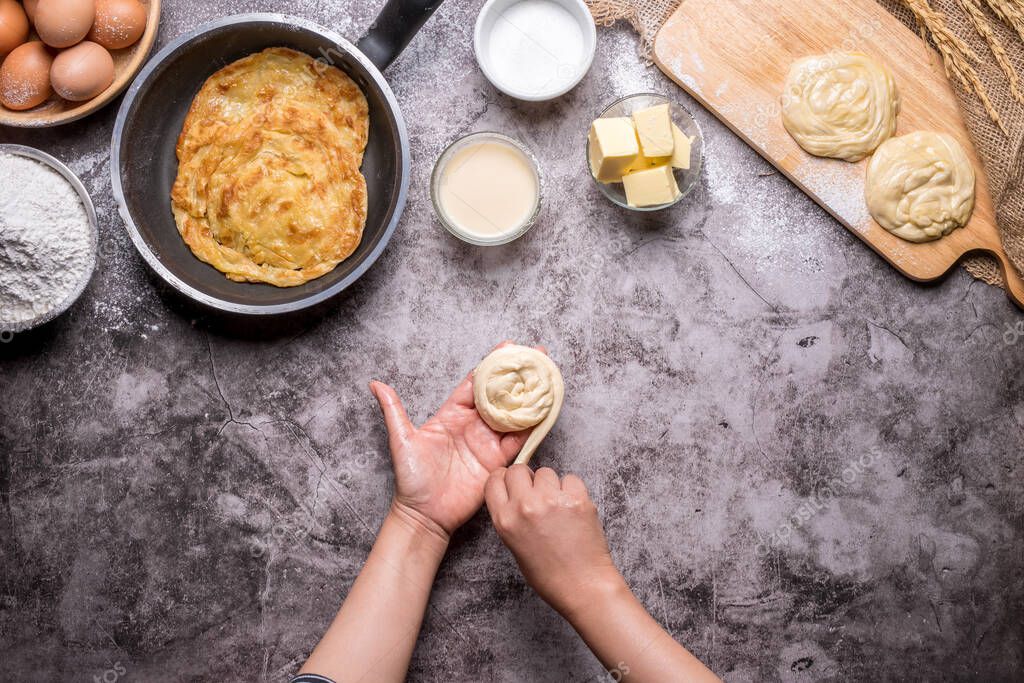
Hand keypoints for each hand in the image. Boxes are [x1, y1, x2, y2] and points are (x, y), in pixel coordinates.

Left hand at [370, 345, 541, 540]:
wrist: (425, 515)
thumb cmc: (411, 479)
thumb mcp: (402, 439)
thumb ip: (393, 410)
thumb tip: (375, 383)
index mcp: (453, 414)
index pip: (476, 383)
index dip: (492, 365)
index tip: (508, 347)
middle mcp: (474, 424)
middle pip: (501, 394)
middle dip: (518, 375)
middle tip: (537, 355)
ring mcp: (488, 442)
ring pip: (514, 413)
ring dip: (530, 396)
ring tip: (548, 377)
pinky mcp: (498, 461)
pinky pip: (519, 439)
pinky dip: (533, 425)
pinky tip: (546, 409)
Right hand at [484, 465, 624, 616]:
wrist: (583, 587)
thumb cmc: (550, 574)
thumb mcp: (514, 545)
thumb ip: (511, 516)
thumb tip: (516, 492)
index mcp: (505, 520)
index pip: (494, 480)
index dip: (504, 480)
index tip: (512, 483)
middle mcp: (525, 506)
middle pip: (518, 470)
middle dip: (526, 479)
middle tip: (537, 493)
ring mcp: (552, 500)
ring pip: (546, 472)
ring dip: (551, 485)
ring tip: (558, 508)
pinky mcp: (577, 499)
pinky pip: (571, 479)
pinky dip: (572, 490)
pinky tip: (573, 509)